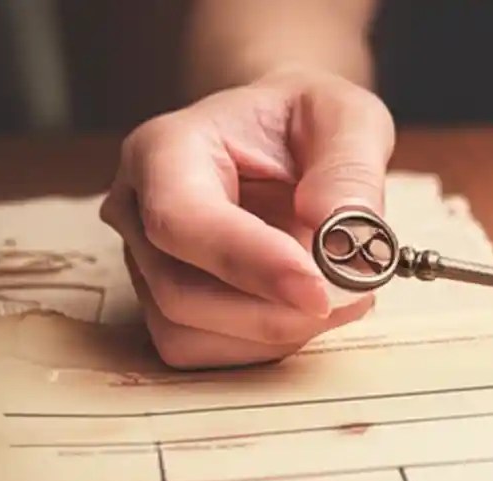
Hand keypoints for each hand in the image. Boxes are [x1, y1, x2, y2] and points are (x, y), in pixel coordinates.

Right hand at [100, 69, 394, 368]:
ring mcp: (147, 264)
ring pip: (189, 333)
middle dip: (273, 312)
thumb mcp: (347, 117)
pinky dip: (266, 344)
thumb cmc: (306, 123)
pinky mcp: (170, 305)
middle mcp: (138, 209)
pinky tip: (309, 309)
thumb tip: (341, 228)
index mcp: (166, 150)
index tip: (318, 290)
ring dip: (275, 332)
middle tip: (354, 297)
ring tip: (342, 295)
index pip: (182, 219)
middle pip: (180, 292)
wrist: (284, 140)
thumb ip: (349, 165)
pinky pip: (206, 351)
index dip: (249, 263)